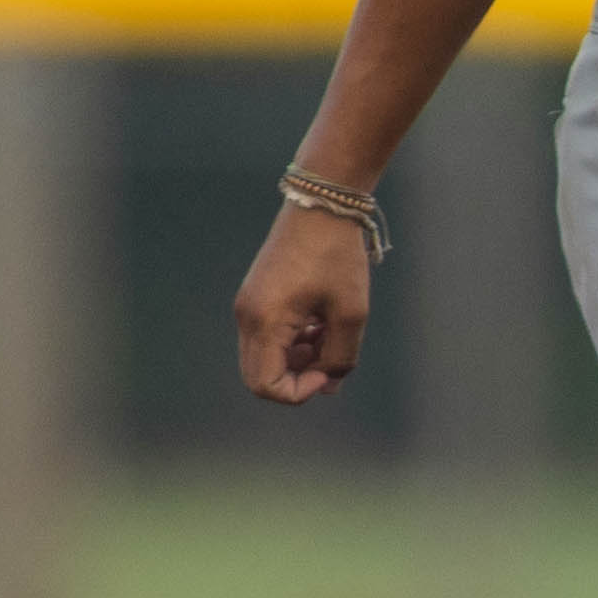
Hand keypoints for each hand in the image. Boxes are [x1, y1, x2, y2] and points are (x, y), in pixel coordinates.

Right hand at [235, 205, 376, 404]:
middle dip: (298, 376)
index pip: (265, 386)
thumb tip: (329, 385)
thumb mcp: (351, 312)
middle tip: (329, 353)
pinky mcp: (256, 298)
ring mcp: (248, 306)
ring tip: (329, 331)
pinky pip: (269, 337)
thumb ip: (341, 356)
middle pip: (260, 376)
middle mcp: (247, 317)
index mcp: (264, 321)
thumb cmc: (338, 256)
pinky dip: (294, 341)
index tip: (330, 370)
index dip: (299, 391)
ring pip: (266, 357)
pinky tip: (321, 320)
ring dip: (298, 358)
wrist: (322, 205)